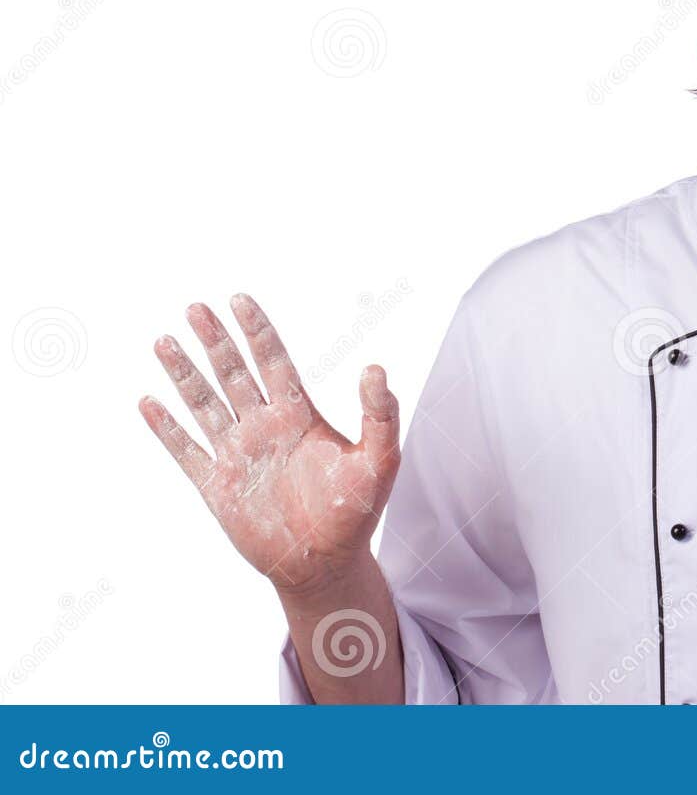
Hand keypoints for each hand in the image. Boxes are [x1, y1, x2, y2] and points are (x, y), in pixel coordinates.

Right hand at [138, 293, 402, 593]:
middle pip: (233, 374)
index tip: (241, 300)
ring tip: (164, 341)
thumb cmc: (356, 512)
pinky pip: (187, 452)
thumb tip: (376, 368)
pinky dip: (167, 429)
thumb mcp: (379, 460)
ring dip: (184, 375)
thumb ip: (380, 414)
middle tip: (196, 307)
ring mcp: (238, 455)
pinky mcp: (217, 487)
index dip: (258, 331)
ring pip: (205, 405)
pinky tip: (148, 402)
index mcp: (299, 415)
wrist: (326, 564)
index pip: (273, 362)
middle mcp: (264, 427)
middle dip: (216, 341)